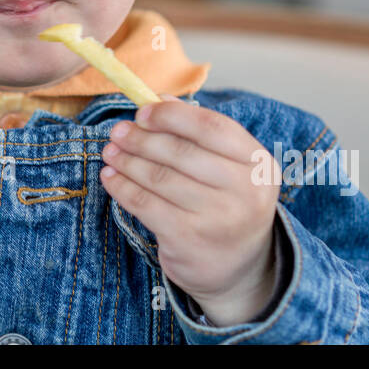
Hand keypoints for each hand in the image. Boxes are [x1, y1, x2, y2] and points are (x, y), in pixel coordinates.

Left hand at [100, 94, 279, 326]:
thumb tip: (159, 99)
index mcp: (259, 164)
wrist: (238, 269)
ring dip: (127, 161)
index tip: (143, 112)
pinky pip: (145, 204)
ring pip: (159, 177)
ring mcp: (218, 218)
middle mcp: (244, 191)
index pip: (213, 127)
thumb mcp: (230, 168)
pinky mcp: (188, 239)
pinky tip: (110, 178)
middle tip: (118, 131)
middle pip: (182, 152)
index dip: (173, 115)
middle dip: (142, 138)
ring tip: (110, 152)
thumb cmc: (227, 204)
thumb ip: (200, 133)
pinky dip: (122, 187)